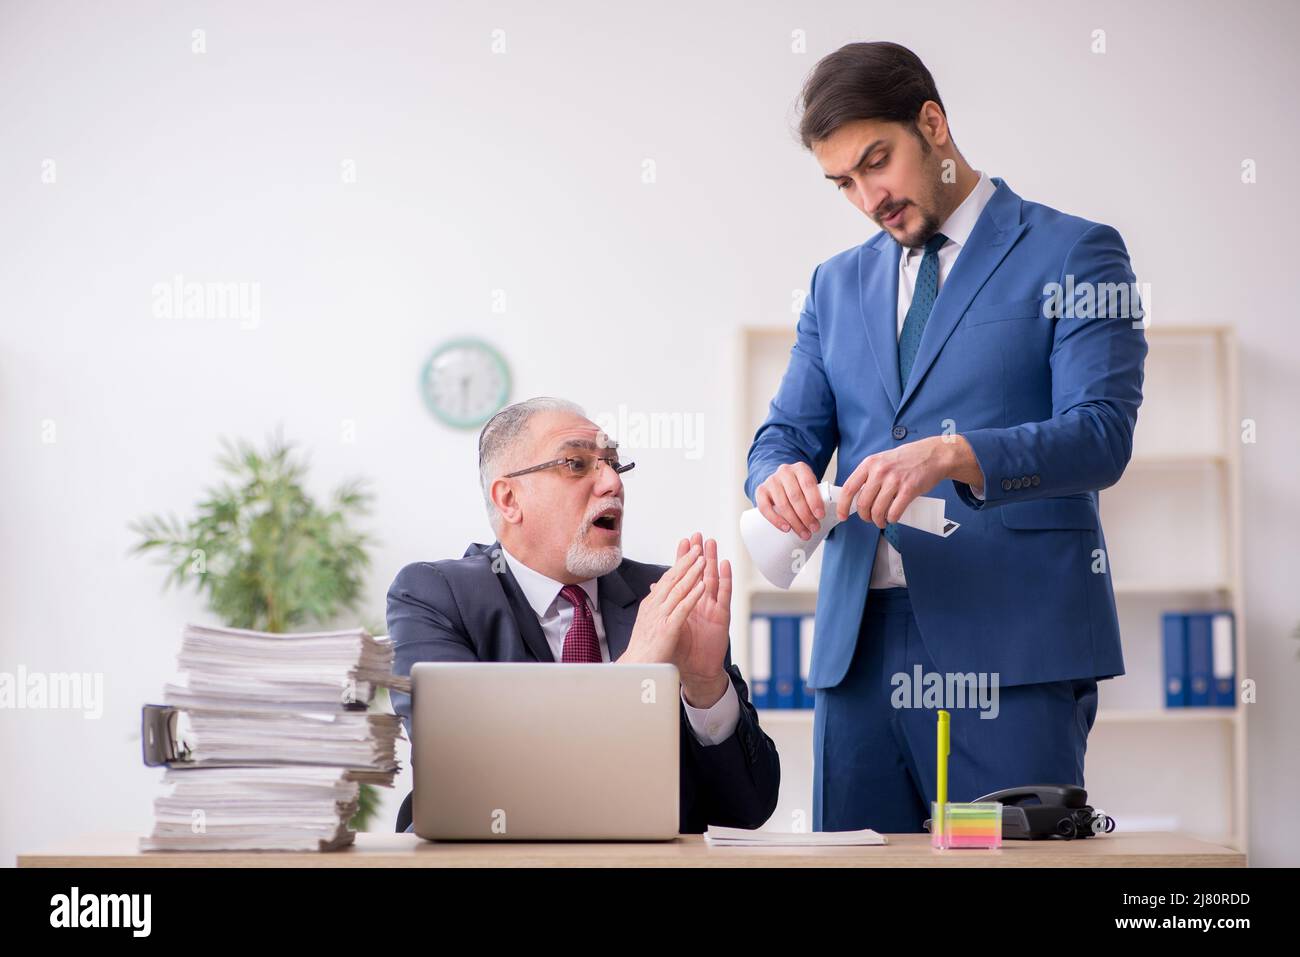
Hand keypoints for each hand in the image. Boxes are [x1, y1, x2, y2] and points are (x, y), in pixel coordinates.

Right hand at [619, 541, 705, 664]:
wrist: (635, 669)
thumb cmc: (642, 648)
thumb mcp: (647, 622)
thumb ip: (654, 606)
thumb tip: (655, 590)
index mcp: (650, 604)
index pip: (666, 578)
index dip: (679, 563)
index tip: (689, 550)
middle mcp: (654, 606)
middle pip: (672, 578)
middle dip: (686, 561)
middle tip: (698, 546)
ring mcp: (661, 616)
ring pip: (678, 589)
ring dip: (692, 573)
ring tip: (703, 559)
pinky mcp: (668, 628)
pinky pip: (683, 608)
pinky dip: (693, 596)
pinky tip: (702, 586)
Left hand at [671, 533, 732, 707]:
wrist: (695, 672)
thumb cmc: (683, 649)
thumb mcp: (669, 622)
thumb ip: (665, 602)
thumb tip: (655, 585)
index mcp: (688, 603)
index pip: (685, 576)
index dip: (684, 559)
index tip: (684, 541)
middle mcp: (701, 603)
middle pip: (700, 573)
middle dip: (700, 554)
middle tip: (699, 535)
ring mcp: (712, 608)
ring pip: (712, 580)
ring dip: (713, 561)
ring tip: (712, 544)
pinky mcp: (721, 617)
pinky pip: (723, 596)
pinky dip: (725, 580)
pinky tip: (725, 566)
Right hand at [754, 461, 825, 540]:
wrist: (780, 481)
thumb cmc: (800, 487)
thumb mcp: (809, 485)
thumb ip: (818, 495)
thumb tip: (834, 515)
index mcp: (800, 468)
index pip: (808, 484)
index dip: (815, 501)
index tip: (821, 516)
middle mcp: (784, 472)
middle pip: (795, 496)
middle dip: (806, 515)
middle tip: (814, 529)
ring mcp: (771, 481)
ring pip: (782, 504)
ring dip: (794, 522)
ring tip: (804, 533)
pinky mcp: (760, 491)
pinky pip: (765, 508)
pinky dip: (776, 520)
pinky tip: (786, 528)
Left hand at [837, 435, 983, 525]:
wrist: (933, 455)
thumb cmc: (907, 459)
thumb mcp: (882, 461)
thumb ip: (869, 475)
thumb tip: (856, 496)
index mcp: (869, 464)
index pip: (849, 488)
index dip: (843, 506)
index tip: (842, 515)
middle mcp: (880, 471)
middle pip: (863, 503)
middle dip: (864, 516)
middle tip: (869, 519)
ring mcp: (894, 480)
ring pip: (877, 510)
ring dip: (878, 520)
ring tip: (881, 521)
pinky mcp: (909, 489)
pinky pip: (894, 512)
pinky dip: (891, 519)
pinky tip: (892, 518)